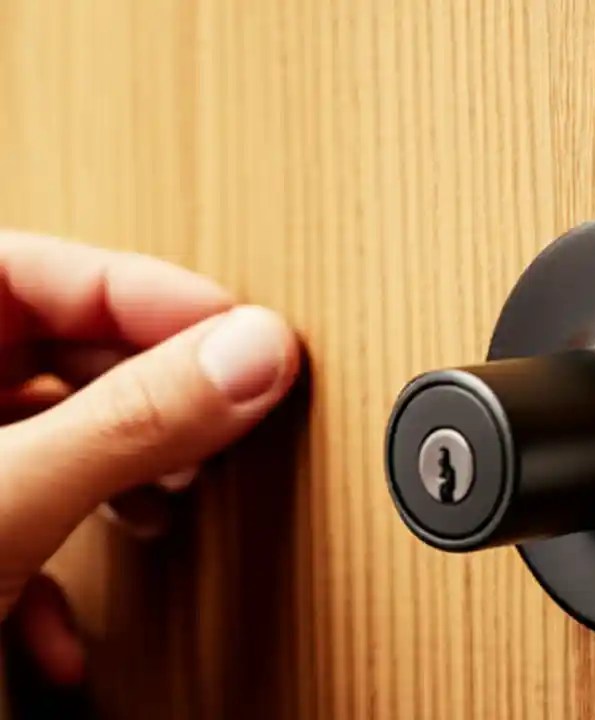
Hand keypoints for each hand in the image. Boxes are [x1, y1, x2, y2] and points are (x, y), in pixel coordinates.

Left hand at [0, 231, 300, 686]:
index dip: (150, 292)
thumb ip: (133, 421)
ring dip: (119, 480)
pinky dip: (59, 569)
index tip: (241, 331)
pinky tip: (71, 621)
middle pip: (58, 354)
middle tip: (222, 419)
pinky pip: (17, 521)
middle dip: (151, 396)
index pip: (42, 266)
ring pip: (48, 440)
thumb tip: (254, 355)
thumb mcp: (8, 499)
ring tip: (160, 506)